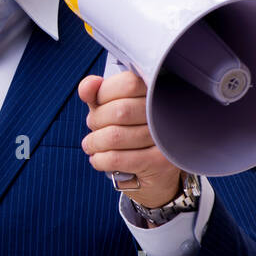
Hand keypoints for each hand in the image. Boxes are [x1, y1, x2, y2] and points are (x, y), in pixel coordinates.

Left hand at [78, 70, 182, 211]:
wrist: (155, 173)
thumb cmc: (131, 132)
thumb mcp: (112, 108)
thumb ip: (97, 94)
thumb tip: (87, 85)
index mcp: (156, 92)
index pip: (127, 83)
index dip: (104, 94)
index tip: (99, 105)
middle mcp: (168, 112)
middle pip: (120, 111)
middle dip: (96, 121)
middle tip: (93, 128)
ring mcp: (166, 138)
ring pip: (115, 136)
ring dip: (94, 143)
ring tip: (92, 145)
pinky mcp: (160, 162)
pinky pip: (116, 159)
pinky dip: (99, 160)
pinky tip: (99, 159)